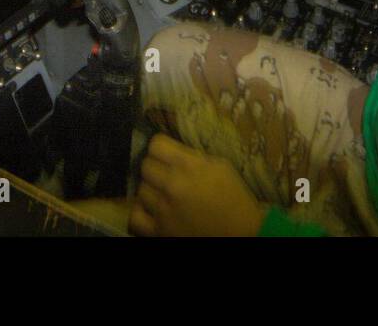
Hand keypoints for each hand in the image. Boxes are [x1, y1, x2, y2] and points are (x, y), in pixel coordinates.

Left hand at [129, 134, 268, 236]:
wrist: (243, 233)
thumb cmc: (234, 197)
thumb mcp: (220, 166)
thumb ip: (193, 156)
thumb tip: (171, 151)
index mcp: (188, 165)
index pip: (155, 144)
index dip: (161, 148)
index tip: (166, 154)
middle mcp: (172, 185)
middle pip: (145, 166)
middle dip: (156, 168)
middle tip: (167, 176)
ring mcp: (163, 210)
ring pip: (140, 189)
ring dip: (151, 191)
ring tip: (164, 195)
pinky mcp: (159, 231)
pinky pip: (134, 216)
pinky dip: (141, 212)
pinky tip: (153, 210)